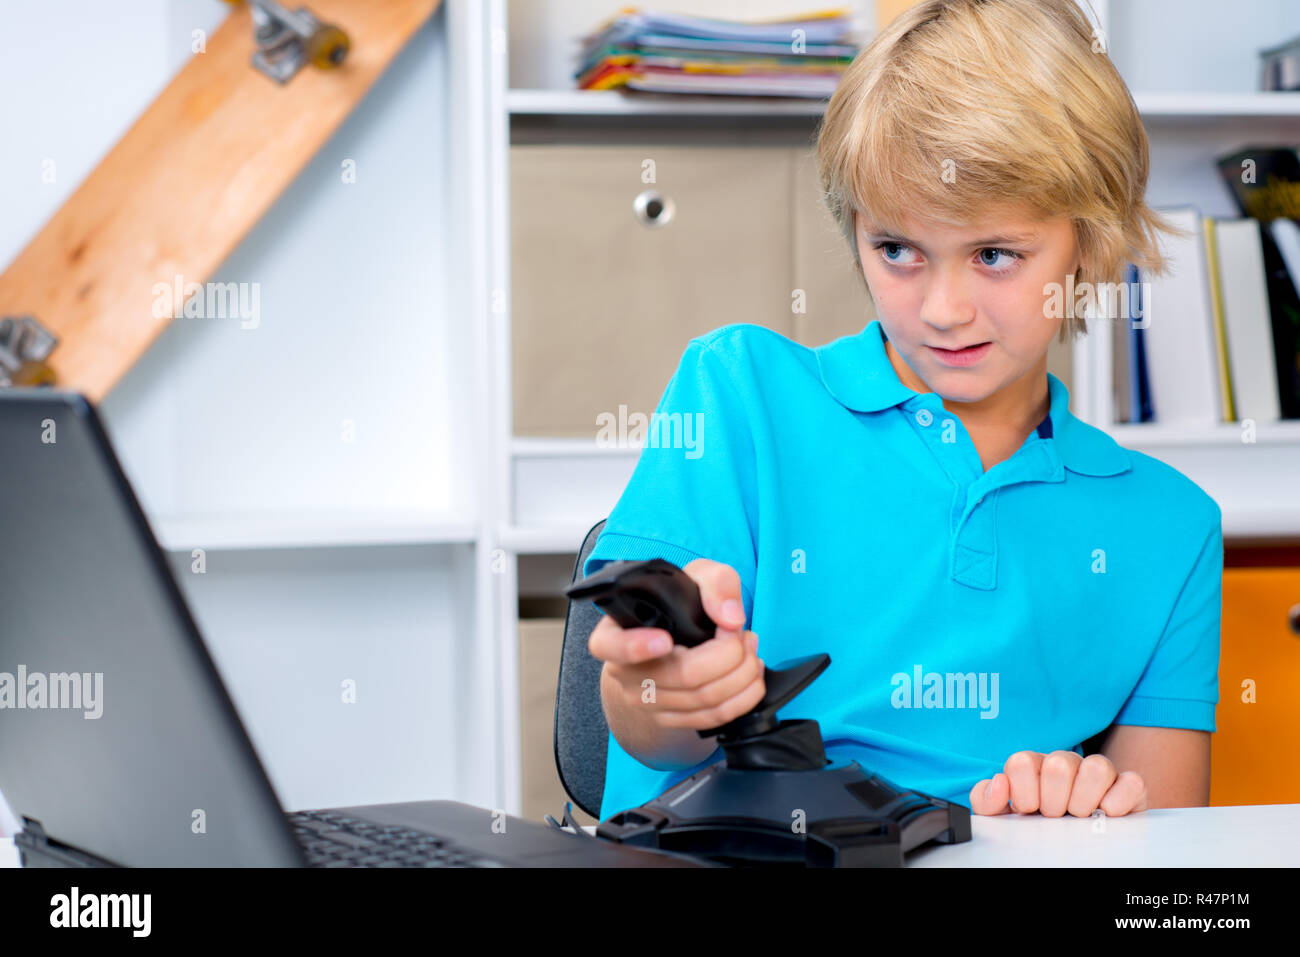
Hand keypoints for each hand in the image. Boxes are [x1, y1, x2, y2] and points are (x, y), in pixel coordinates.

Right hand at [588, 557, 764, 733]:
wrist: (675, 640)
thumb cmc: (679, 607)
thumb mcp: (696, 579)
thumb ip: (716, 583)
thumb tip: (730, 617)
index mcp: (616, 633)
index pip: (611, 646)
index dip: (636, 646)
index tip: (665, 640)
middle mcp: (625, 672)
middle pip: (684, 675)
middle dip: (729, 652)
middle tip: (740, 632)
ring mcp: (647, 702)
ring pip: (706, 698)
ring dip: (743, 672)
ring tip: (749, 647)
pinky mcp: (671, 720)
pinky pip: (715, 716)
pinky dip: (744, 695)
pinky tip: (749, 674)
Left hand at [969, 750, 1148, 816]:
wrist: (1077, 845)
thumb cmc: (1039, 826)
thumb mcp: (1006, 818)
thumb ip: (987, 802)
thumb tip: (998, 784)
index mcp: (1034, 766)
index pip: (1021, 763)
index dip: (1024, 794)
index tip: (1030, 810)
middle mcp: (1065, 763)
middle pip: (1058, 765)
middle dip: (1054, 802)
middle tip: (1056, 816)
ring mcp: (1098, 772)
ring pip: (1096, 767)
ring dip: (1084, 802)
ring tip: (1079, 817)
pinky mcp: (1129, 786)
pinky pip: (1132, 782)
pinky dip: (1118, 802)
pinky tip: (1107, 815)